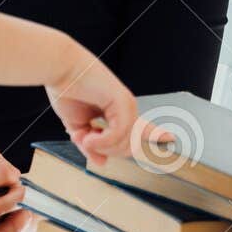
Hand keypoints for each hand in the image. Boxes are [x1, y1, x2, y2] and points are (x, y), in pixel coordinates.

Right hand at [43, 43, 146, 165]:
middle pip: (128, 147)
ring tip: (84, 138)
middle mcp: (126, 108)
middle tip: (86, 143)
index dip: (155, 134)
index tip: (171, 138)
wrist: (60, 69)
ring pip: (125, 144)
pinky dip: (102, 141)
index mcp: (117, 111)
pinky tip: (88, 136)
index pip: (141, 127)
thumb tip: (100, 162)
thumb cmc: (67, 90)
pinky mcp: (123, 102)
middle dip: (106, 151)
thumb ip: (90, 145)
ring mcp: (127, 105)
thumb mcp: (77, 127)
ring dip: (101, 147)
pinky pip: (120, 134)